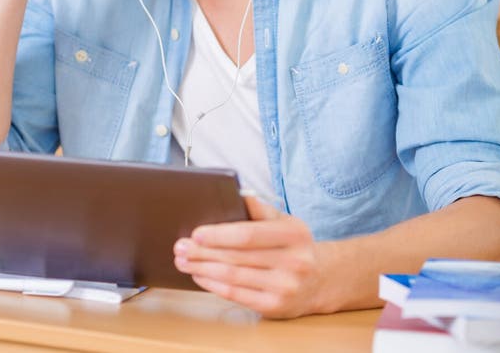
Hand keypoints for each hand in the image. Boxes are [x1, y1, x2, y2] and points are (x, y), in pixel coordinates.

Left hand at [173, 196, 332, 318]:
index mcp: (294, 234)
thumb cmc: (294, 245)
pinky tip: (199, 276)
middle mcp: (293, 262)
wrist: (319, 280)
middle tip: (180, 247)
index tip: (196, 233)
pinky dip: (213, 285)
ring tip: (184, 261)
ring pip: (233, 277)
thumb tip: (239, 193)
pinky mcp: (274, 307)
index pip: (249, 234)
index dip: (220, 235)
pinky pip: (236, 295)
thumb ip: (261, 209)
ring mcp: (284, 287)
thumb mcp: (285, 221)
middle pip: (237, 257)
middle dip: (203, 252)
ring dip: (202, 269)